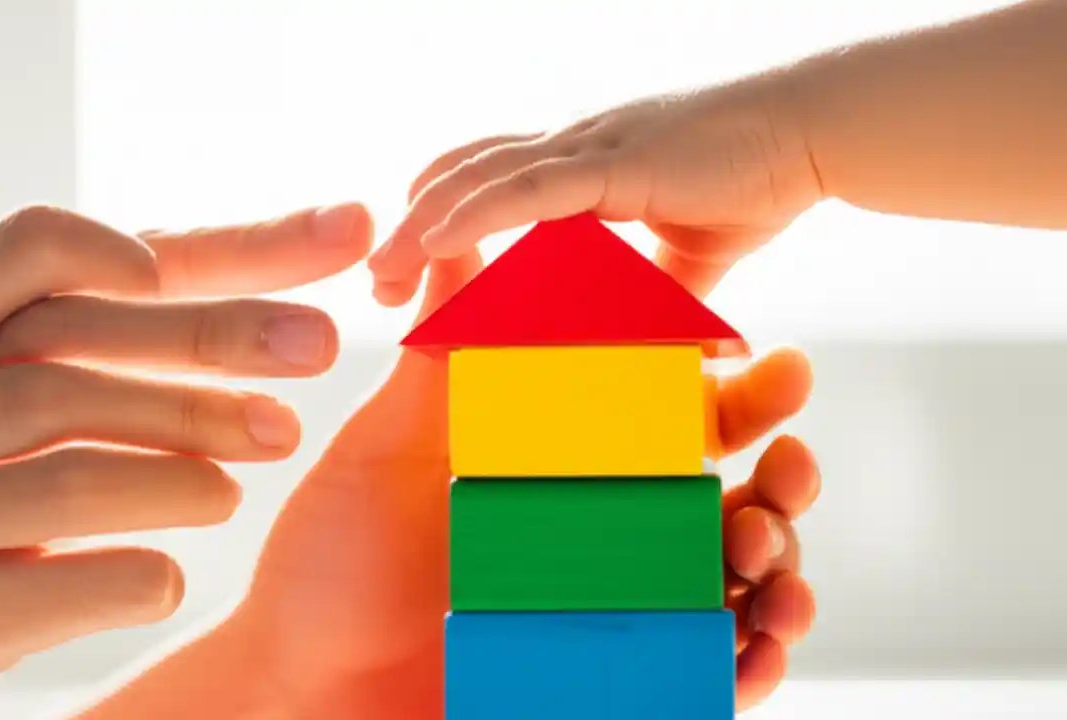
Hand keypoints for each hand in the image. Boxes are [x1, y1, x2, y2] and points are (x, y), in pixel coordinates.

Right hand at [0, 203, 371, 717]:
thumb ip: (107, 313)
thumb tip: (294, 246)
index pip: (32, 248)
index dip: (144, 250)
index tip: (250, 264)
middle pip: (71, 358)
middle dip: (212, 344)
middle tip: (319, 346)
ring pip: (76, 473)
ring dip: (191, 466)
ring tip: (248, 470)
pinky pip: (76, 585)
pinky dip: (149, 569)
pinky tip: (175, 565)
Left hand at [241, 258, 818, 717]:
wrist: (296, 683)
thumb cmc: (327, 566)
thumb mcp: (381, 454)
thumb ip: (436, 361)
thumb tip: (456, 241)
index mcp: (552, 473)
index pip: (663, 424)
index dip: (731, 396)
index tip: (774, 359)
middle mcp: (591, 541)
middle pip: (719, 505)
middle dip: (781, 483)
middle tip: (795, 464)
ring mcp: (602, 618)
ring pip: (727, 590)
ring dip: (779, 574)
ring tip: (777, 572)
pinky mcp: (601, 688)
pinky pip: (697, 681)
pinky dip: (743, 671)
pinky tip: (755, 654)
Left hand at [369, 73, 821, 301]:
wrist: (812, 133)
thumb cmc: (754, 178)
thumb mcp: (687, 249)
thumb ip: (656, 287)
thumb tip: (649, 332)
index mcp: (582, 162)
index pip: (489, 175)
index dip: (444, 211)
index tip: (410, 261)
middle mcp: (570, 148)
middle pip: (463, 176)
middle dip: (414, 226)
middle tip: (377, 279)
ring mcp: (586, 150)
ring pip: (479, 181)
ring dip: (424, 226)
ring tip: (381, 271)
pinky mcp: (611, 162)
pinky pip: (526, 190)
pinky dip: (474, 214)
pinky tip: (433, 241)